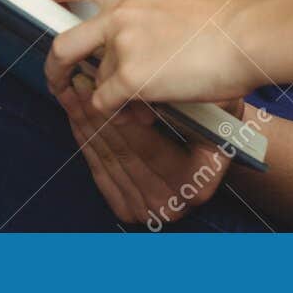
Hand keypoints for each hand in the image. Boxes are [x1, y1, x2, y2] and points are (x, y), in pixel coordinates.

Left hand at [16, 0, 262, 113]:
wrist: (252, 35)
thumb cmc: (227, 21)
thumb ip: (145, 10)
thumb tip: (130, 35)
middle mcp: (119, 11)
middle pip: (64, 42)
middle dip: (55, 69)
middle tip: (59, 80)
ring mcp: (122, 43)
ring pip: (94, 79)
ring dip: (113, 95)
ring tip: (144, 98)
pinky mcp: (129, 76)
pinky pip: (106, 104)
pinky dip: (122, 112)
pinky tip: (147, 108)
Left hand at [56, 82, 245, 227]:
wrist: (220, 146)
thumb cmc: (219, 121)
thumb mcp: (216, 106)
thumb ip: (185, 102)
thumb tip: (140, 88)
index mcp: (195, 184)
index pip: (146, 147)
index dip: (120, 116)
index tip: (101, 88)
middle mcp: (170, 204)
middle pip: (122, 153)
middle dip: (97, 115)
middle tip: (78, 82)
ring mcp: (146, 210)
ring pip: (106, 160)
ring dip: (85, 125)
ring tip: (72, 92)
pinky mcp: (127, 208)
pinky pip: (99, 171)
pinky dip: (86, 142)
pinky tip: (76, 116)